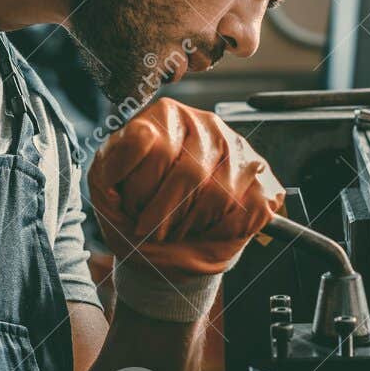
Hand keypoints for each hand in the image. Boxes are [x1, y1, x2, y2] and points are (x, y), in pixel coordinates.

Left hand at [88, 100, 284, 320]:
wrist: (167, 254)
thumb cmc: (136, 216)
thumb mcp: (106, 189)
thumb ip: (114, 159)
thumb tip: (142, 133)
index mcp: (165, 116)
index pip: (154, 148)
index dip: (139, 190)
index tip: (130, 208)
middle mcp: (206, 124)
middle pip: (189, 173)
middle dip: (165, 214)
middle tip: (153, 229)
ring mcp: (239, 150)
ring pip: (219, 194)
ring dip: (191, 225)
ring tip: (178, 228)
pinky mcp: (263, 181)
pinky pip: (246, 211)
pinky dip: (219, 232)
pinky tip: (206, 229)